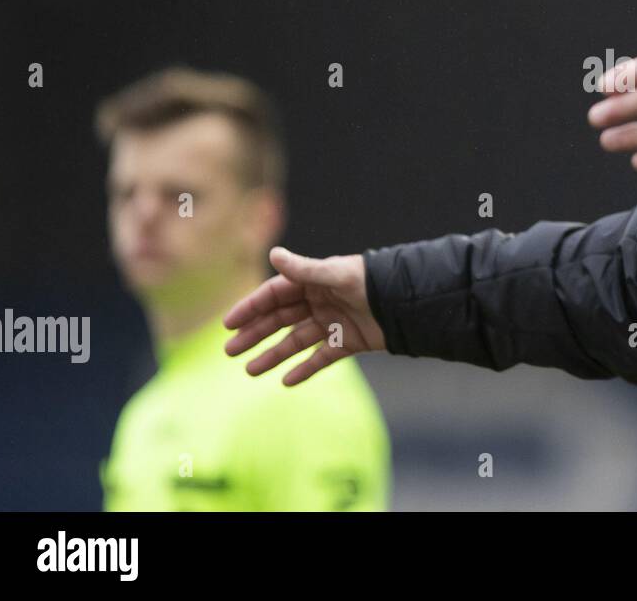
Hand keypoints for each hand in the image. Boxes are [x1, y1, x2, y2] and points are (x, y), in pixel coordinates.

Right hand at [223, 247, 384, 385]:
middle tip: (230, 351)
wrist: (407, 301)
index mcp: (313, 282)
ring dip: (273, 355)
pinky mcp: (348, 342)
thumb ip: (304, 270)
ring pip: (296, 341)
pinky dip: (305, 369)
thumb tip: (273, 254)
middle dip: (255, 334)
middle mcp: (320, 302)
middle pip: (280, 319)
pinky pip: (321, 358)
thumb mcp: (336, 275)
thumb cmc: (371, 281)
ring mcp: (333, 323)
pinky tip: (286, 381)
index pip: (274, 295)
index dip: (251, 308)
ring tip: (250, 370)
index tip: (229, 323)